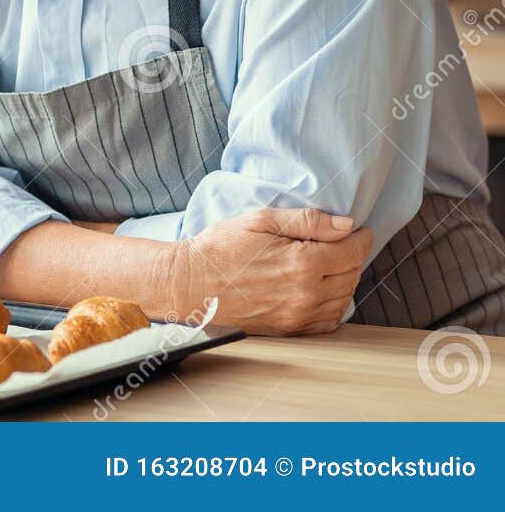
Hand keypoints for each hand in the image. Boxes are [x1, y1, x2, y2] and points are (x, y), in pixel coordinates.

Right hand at [168, 208, 372, 335]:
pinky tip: (317, 289)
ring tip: (325, 264)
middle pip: (353, 274)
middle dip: (350, 256)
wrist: (190, 284)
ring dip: (343, 279)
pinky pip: (329, 319)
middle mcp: (307, 294)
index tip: (355, 230)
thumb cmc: (220, 249)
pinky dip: (332, 303)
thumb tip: (346, 225)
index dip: (359, 237)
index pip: (353, 251)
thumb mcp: (259, 221)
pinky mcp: (291, 330)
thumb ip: (307, 220)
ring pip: (345, 297)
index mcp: (303, 263)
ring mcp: (299, 316)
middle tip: (335, 243)